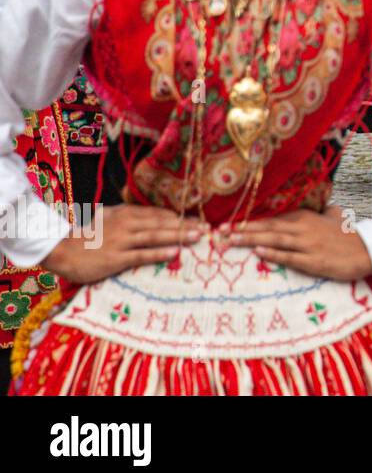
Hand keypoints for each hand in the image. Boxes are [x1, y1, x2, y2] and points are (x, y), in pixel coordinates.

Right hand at [42, 205, 203, 283]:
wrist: (62, 250)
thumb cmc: (89, 236)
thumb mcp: (110, 218)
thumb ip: (131, 217)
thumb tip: (156, 218)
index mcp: (126, 213)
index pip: (158, 214)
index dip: (180, 217)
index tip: (199, 220)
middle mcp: (127, 224)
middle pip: (162, 223)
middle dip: (187, 226)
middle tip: (208, 228)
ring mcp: (122, 241)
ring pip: (156, 236)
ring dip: (179, 236)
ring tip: (199, 237)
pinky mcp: (116, 258)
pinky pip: (142, 255)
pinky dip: (160, 253)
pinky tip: (175, 252)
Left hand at [227, 206, 371, 279]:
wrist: (368, 249)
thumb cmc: (350, 234)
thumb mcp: (335, 217)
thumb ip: (324, 212)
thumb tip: (324, 208)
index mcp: (305, 217)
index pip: (272, 219)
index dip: (249, 222)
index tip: (228, 225)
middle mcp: (303, 228)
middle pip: (268, 227)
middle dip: (242, 229)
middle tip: (218, 232)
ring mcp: (308, 244)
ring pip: (274, 239)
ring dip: (251, 239)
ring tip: (230, 240)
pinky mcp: (313, 260)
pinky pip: (289, 256)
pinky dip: (273, 253)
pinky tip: (258, 252)